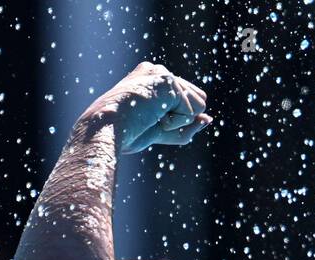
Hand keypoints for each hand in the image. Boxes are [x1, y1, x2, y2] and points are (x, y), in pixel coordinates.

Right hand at [83, 62, 210, 153]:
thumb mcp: (158, 130)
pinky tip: (151, 117)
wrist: (105, 129)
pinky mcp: (169, 83)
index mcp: (149, 79)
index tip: (143, 121)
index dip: (172, 121)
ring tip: (148, 118)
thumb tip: (208, 119)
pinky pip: (190, 114)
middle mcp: (157, 71)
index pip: (183, 102)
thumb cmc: (123, 133)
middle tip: (147, 121)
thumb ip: (184, 125)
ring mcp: (164, 74)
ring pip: (196, 107)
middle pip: (194, 103)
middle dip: (177, 120)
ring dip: (175, 122)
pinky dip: (173, 124)